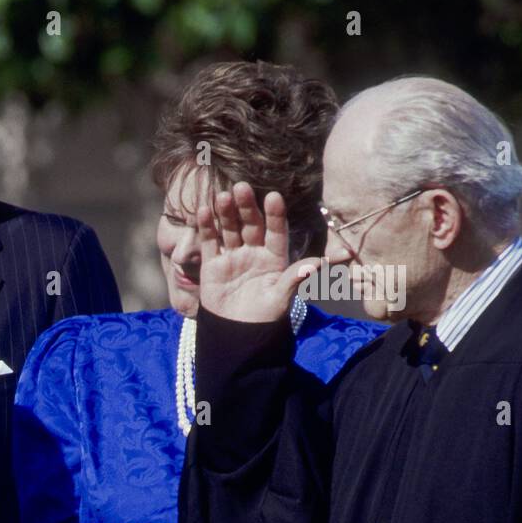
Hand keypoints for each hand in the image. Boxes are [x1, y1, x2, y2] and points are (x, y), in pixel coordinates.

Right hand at [195, 183, 318, 324]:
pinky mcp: (212, 264)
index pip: (276, 231)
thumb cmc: (264, 318)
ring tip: (222, 197)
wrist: (236, 335)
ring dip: (226, 212)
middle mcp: (254, 252)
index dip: (275, 215)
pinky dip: (206, 227)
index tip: (274, 197)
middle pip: (251, 224)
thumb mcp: (281, 299)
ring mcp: (233, 256)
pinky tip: (203, 211)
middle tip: (242, 188)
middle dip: (247, 207)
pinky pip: (210, 241)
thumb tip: (318, 263)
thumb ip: (295, 278)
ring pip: (230, 229)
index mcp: (275, 257)